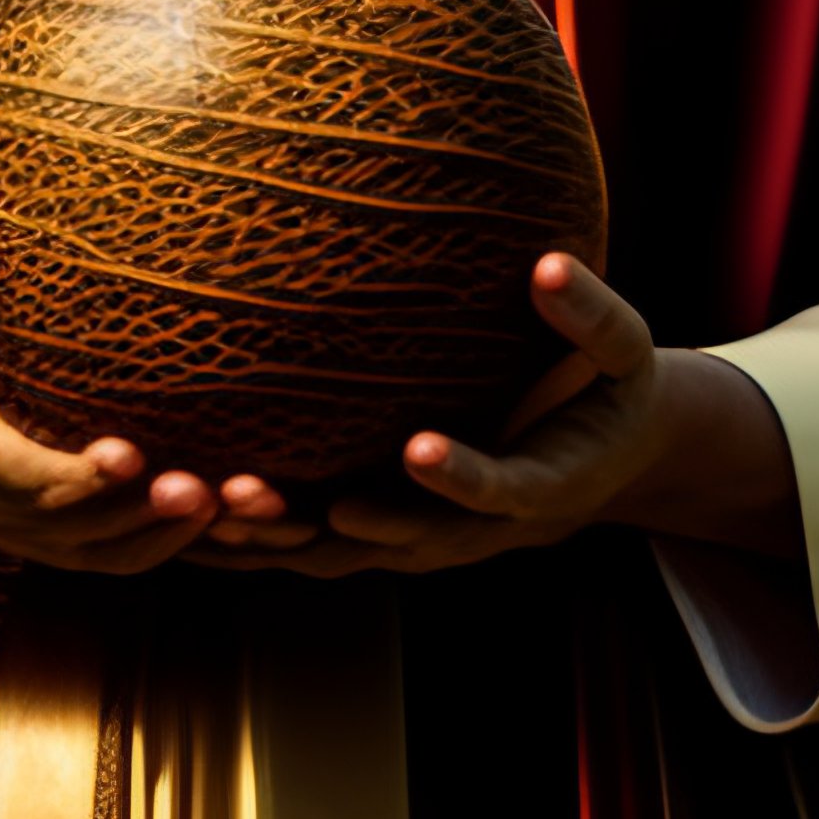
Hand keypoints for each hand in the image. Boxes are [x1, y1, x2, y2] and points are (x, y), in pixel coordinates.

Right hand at [0, 225, 289, 582]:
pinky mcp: (91, 541)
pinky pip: (148, 552)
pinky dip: (203, 542)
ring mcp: (55, 539)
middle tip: (204, 486)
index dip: (72, 476)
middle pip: (87, 529)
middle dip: (147, 511)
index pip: (20, 477)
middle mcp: (13, 518)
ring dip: (190, 533)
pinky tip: (262, 511)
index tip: (124, 455)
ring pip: (127, 552)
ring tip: (254, 500)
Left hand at [199, 254, 803, 579]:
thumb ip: (590, 314)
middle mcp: (469, 529)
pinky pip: (315, 546)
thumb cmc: (606, 393)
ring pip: (337, 555)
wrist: (595, 464)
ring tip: (205, 498)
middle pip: (389, 539)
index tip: (418, 447)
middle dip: (319, 522)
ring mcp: (421, 538)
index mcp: (536, 485)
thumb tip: (551, 263)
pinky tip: (196, 507)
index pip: (495, 489)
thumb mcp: (622, 352)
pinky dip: (260, 540)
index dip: (456, 476)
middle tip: (252, 490)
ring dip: (272, 539)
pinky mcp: (383, 532)